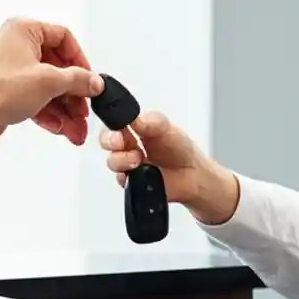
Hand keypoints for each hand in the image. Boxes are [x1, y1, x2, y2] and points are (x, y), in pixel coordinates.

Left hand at [0, 17, 103, 147]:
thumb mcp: (49, 82)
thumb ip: (78, 80)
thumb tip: (94, 82)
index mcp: (24, 31)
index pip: (64, 37)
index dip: (79, 59)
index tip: (89, 78)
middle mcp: (18, 46)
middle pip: (59, 67)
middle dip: (73, 94)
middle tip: (84, 110)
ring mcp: (14, 69)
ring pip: (49, 87)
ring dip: (65, 109)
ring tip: (76, 129)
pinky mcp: (10, 90)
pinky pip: (38, 99)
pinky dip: (51, 114)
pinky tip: (61, 129)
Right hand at [99, 111, 240, 224]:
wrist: (192, 175)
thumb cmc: (180, 149)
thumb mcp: (167, 128)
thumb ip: (151, 122)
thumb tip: (135, 118)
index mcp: (135, 126)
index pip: (114, 120)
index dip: (111, 122)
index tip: (118, 125)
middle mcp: (128, 144)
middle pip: (106, 140)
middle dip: (110, 140)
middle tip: (120, 142)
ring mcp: (128, 163)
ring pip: (112, 161)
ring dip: (122, 159)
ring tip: (138, 160)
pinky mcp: (130, 181)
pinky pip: (121, 180)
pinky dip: (129, 177)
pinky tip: (142, 174)